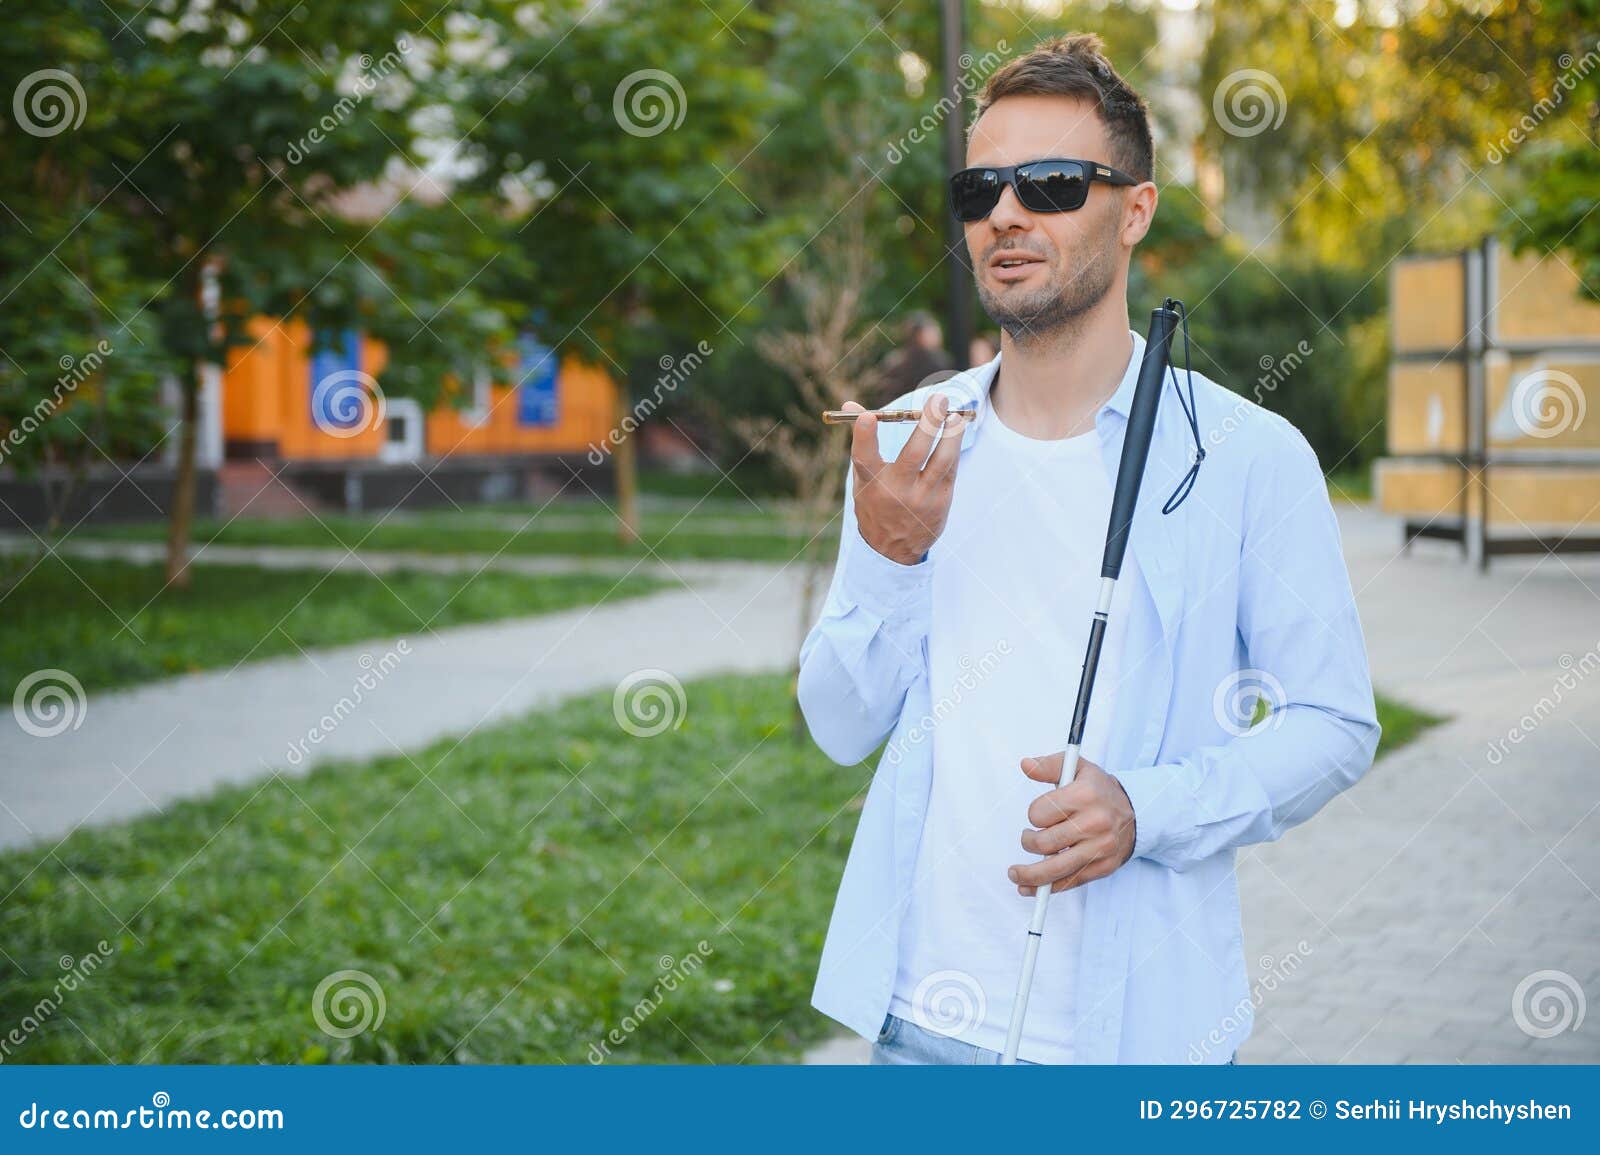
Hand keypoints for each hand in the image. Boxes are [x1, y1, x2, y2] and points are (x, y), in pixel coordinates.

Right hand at [846, 394, 965, 565]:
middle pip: (913, 455)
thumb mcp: (862, 478)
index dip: (864, 437)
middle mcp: (896, 492)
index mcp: (870, 485)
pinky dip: (954, 447)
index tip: (868, 416)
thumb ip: (862, 441)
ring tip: (955, 415)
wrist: (893, 550)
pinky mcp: (940, 502)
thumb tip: (852, 405)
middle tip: (937, 400)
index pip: (864, 459)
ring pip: (941, 462)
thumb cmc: (875, 503)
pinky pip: (950, 470)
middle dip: (927, 425)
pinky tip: (956, 429)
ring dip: (951, 435)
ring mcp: (921, 499)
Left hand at [1008, 753, 1135, 895]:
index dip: (1033, 815)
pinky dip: (1047, 888)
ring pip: (1055, 869)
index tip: (1038, 815)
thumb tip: (1025, 764)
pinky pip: (1069, 882)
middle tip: (1028, 838)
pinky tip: (1030, 888)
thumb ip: (1048, 765)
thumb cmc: (1099, 790)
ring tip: (1014, 874)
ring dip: (1029, 875)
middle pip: (1044, 843)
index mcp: (1085, 795)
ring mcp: (1100, 848)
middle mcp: (1095, 823)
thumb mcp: (1077, 768)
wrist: (1137, 812)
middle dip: (1028, 842)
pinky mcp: (1103, 868)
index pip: (1040, 813)